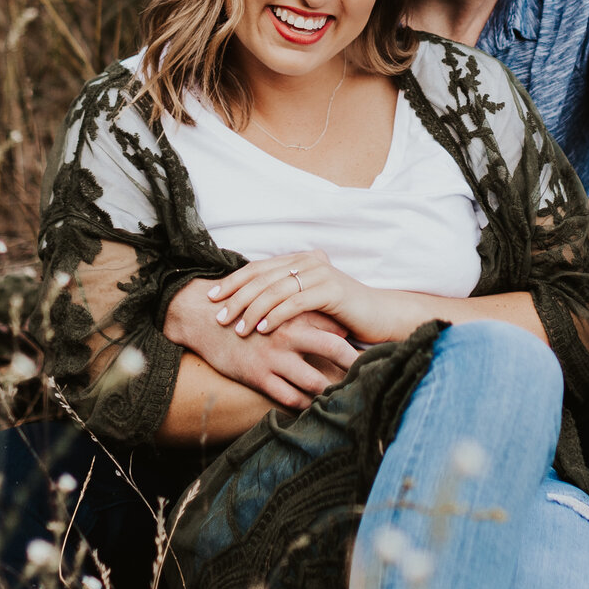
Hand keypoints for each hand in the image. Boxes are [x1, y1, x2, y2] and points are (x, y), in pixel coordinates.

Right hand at [164, 278, 359, 409]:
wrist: (205, 319)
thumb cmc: (247, 312)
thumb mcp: (278, 305)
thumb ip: (310, 314)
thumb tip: (342, 329)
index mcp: (296, 314)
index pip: (337, 329)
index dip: (358, 344)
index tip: (377, 357)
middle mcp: (289, 334)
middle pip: (334, 352)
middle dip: (355, 368)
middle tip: (373, 380)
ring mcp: (273, 357)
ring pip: (314, 382)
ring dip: (331, 393)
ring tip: (348, 402)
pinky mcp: (257, 376)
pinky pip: (288, 398)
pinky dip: (304, 406)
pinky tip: (315, 410)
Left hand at [208, 250, 406, 347]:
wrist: (378, 316)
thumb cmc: (338, 313)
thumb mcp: (306, 301)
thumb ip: (282, 295)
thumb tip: (242, 304)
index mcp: (298, 260)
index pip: (257, 267)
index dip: (232, 281)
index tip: (211, 298)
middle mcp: (308, 261)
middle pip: (262, 277)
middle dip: (236, 297)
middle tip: (218, 317)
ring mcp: (321, 273)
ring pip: (276, 289)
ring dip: (252, 310)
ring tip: (237, 328)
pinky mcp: (332, 290)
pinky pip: (295, 302)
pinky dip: (275, 316)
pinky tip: (262, 329)